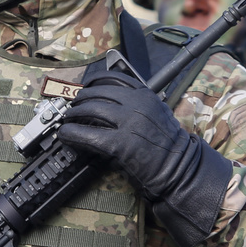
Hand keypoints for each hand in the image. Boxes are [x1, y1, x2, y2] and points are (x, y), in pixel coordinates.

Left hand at [57, 71, 231, 246]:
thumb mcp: (156, 115)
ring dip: (74, 114)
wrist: (179, 168)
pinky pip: (87, 135)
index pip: (114, 79)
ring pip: (90, 110)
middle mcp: (137, 104)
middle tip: (72, 108)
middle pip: (98, 93)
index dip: (94, 82)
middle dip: (80, 100)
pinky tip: (65, 136)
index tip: (86, 87)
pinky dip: (72, 134)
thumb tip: (108, 108)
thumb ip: (135, 107)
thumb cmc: (169, 147)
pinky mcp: (119, 144)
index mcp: (146, 95)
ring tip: (68, 120)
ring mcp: (128, 123)